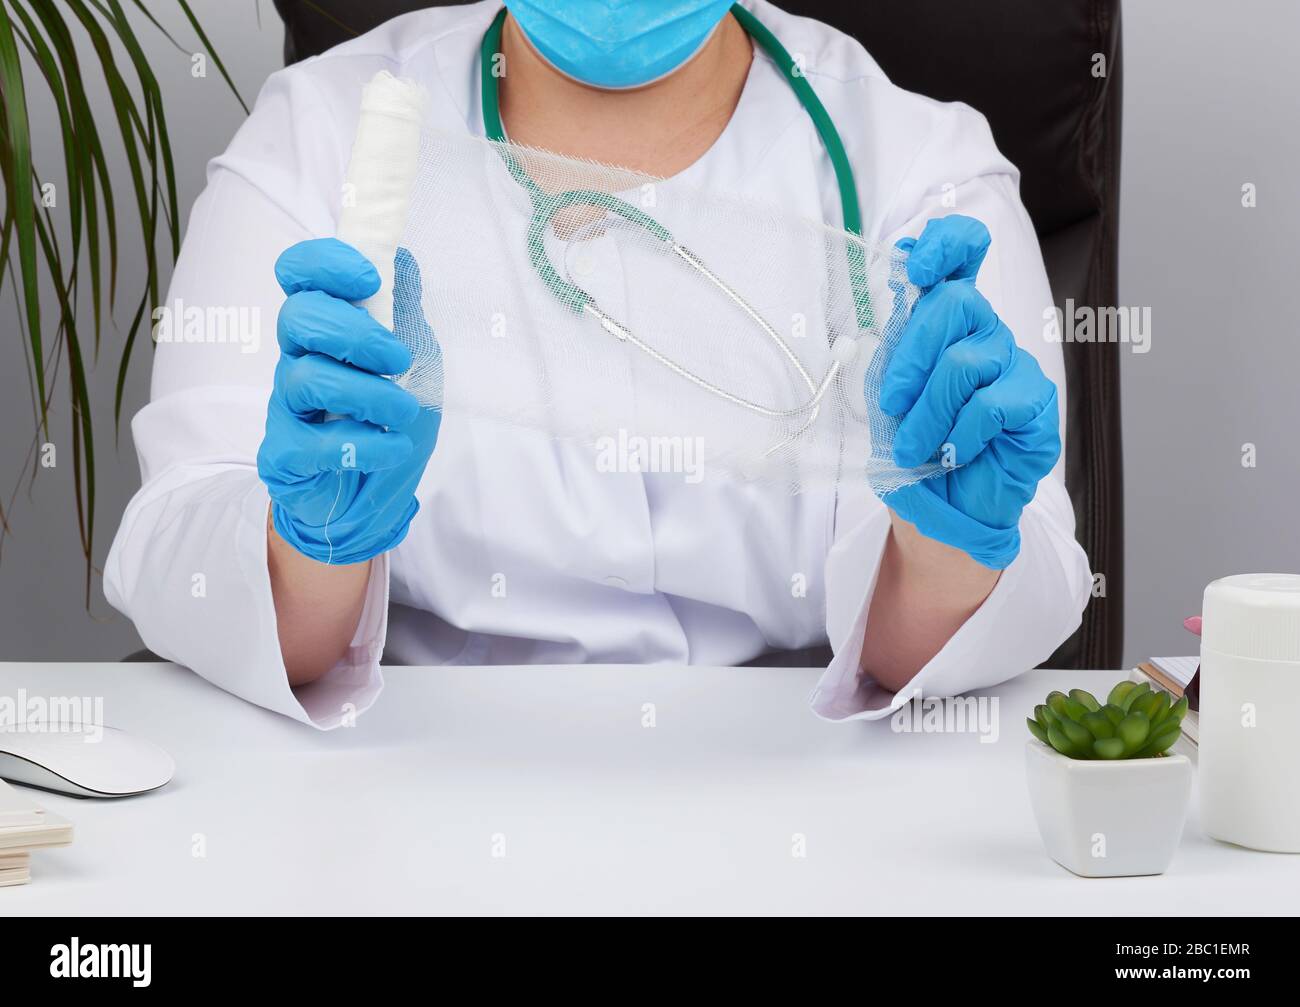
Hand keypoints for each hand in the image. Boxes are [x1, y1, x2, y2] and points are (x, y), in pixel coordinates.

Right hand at [258, 238, 440, 564]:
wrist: (376, 497)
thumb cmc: (390, 419)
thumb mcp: (416, 359)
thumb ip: (403, 312)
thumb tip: (400, 256)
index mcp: (325, 327)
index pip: (299, 273)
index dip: (325, 263)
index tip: (369, 279)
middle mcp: (297, 358)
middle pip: (297, 317)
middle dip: (354, 332)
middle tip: (398, 361)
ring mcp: (286, 407)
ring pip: (307, 379)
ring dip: (368, 394)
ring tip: (402, 412)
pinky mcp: (284, 454)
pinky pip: (310, 443)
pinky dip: (363, 444)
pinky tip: (391, 448)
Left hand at [877, 215, 1059, 569]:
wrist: (938, 508)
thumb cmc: (915, 446)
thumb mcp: (889, 390)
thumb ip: (895, 340)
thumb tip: (900, 282)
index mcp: (949, 322)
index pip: (963, 254)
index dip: (946, 244)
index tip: (914, 266)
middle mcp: (987, 333)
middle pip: (956, 304)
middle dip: (911, 355)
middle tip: (891, 403)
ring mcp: (1015, 366)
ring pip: (967, 362)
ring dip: (927, 411)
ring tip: (915, 446)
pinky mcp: (1036, 405)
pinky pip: (993, 404)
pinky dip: (962, 433)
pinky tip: (954, 453)